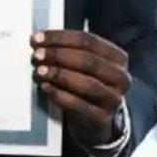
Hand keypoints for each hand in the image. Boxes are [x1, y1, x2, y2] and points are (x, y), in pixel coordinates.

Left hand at [31, 30, 130, 147]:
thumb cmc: (87, 82)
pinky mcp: (102, 119)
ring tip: (39, 71)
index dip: (61, 38)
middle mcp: (120, 77)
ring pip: (86, 84)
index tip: (37, 38)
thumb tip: (40, 40)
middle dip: (58, 56)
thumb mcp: (85, 63)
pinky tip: (45, 87)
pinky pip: (79, 105)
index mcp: (118, 57)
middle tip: (36, 55)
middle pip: (88, 61)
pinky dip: (60, 95)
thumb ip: (69, 49)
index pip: (89, 41)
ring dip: (59, 75)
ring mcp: (114, 99)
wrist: (97, 119)